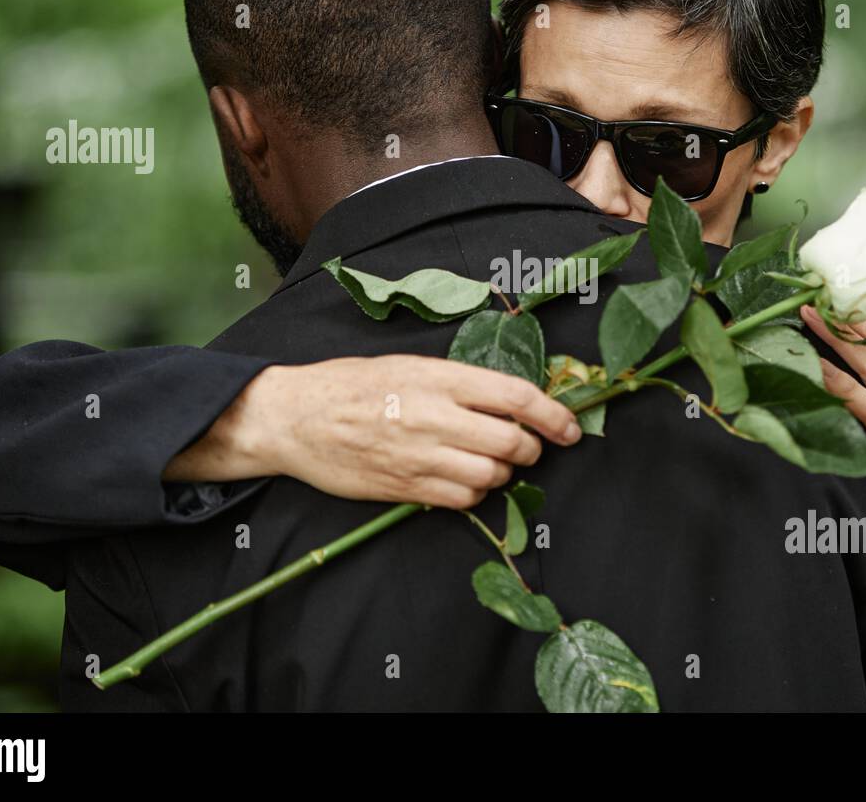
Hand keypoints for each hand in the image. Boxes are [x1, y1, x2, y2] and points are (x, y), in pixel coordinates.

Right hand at [165, 355, 581, 509]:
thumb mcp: (409, 365)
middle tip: (526, 445)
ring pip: (491, 477)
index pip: (515, 397)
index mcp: (438, 377)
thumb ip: (459, 383)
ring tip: (487, 461)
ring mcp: (420, 456)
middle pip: (511, 443)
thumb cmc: (352, 384)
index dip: (553, 415)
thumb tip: (512, 400)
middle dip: (531, 448)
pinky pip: (462, 500)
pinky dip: (474, 494)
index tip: (570, 428)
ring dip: (502, 473)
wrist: (296, 418)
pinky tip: (461, 479)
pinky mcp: (406, 488)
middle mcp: (434, 416)